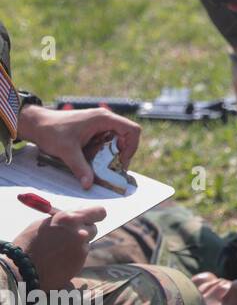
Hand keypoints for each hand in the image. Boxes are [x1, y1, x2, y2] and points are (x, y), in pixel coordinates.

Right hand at [11, 206, 106, 289]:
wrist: (21, 269)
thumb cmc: (28, 244)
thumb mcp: (44, 224)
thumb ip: (64, 219)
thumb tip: (78, 215)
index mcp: (70, 218)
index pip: (98, 212)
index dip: (96, 215)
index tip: (94, 217)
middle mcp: (80, 232)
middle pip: (93, 228)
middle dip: (84, 231)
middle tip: (68, 235)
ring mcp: (82, 249)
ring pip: (86, 243)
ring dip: (77, 245)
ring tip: (58, 250)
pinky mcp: (80, 263)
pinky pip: (80, 256)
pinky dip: (73, 257)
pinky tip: (58, 260)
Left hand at [18, 105, 141, 189]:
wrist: (36, 124)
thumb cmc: (51, 130)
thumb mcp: (67, 151)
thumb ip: (80, 168)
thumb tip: (88, 184)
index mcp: (103, 119)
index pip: (132, 130)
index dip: (132, 146)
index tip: (121, 160)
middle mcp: (105, 119)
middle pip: (127, 136)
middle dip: (123, 152)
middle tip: (114, 166)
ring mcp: (100, 124)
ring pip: (118, 139)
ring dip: (113, 153)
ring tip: (103, 164)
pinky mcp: (94, 129)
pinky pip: (108, 140)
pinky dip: (105, 151)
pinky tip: (94, 158)